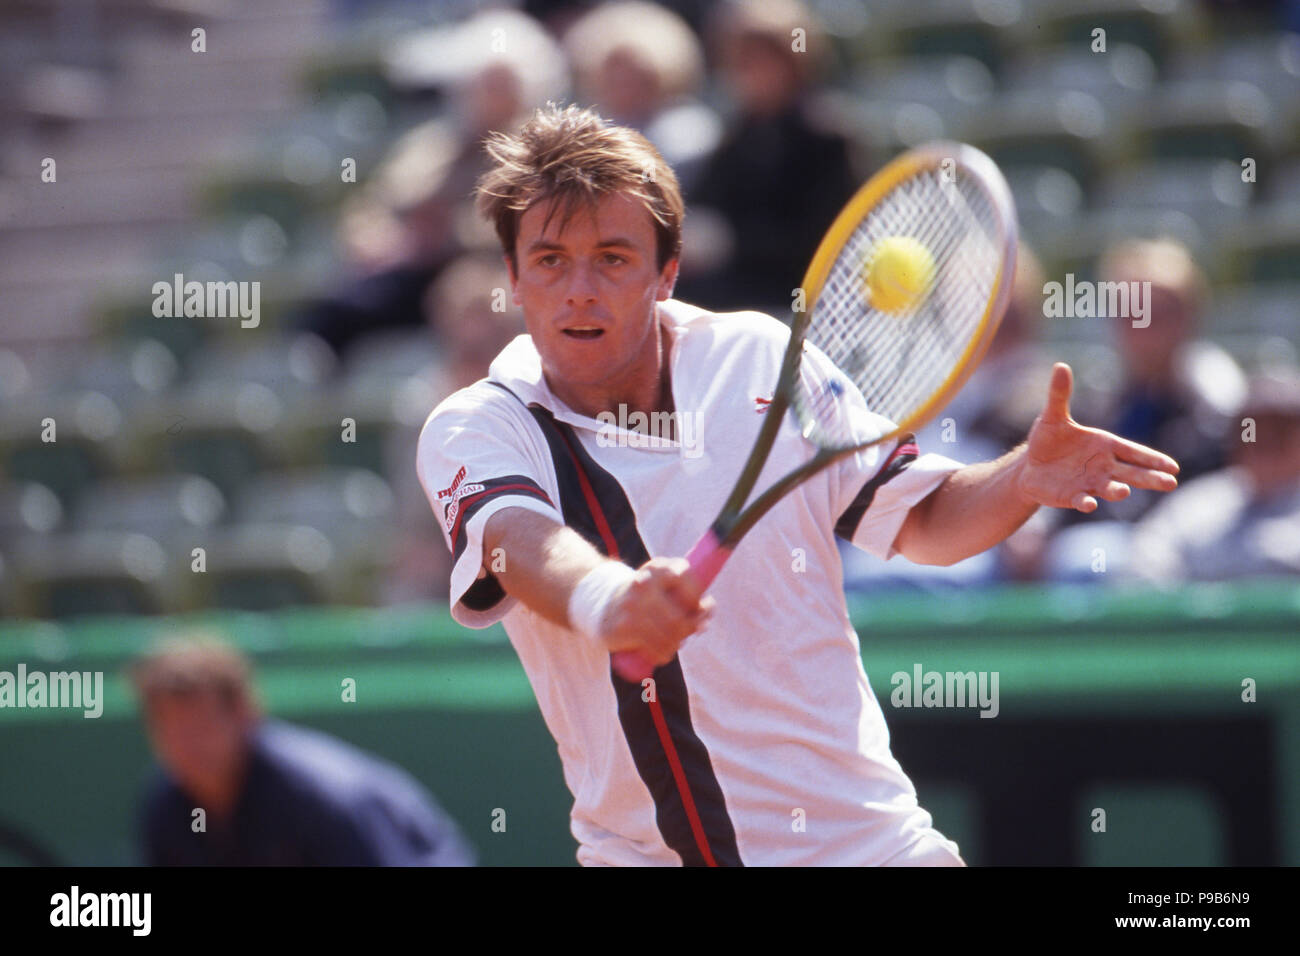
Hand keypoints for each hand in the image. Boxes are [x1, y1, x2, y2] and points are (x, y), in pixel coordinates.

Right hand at [601, 557, 713, 667]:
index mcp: (657, 568)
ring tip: (674, 643)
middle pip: (680, 616)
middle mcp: (643, 584)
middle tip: (690, 631)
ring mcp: (632, 606)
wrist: (604, 606)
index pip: (686, 577)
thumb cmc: (646, 598)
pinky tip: (661, 652)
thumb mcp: (665, 587)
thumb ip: (689, 596)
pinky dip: (663, 654)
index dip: (697, 597)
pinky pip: (656, 648)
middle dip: (690, 628)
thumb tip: (707, 610)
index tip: (698, 608)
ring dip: (677, 643)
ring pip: (670, 635)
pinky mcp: (625, 627)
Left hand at [1019, 363, 1179, 512]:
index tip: (1173, 467)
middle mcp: (1104, 466)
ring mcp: (1090, 483)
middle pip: (1132, 473)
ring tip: (1125, 492)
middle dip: (1151, 478)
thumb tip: (1060, 366)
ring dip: (1117, 490)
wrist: (1030, 466)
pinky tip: (1089, 504)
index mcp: (1106, 445)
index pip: (1134, 452)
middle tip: (1171, 483)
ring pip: (1110, 488)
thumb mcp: (1052, 416)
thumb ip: (1060, 395)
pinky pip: (1082, 500)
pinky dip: (1086, 502)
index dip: (1153, 459)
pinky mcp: (1072, 496)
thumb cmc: (1048, 440)